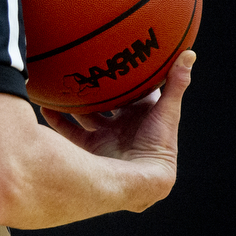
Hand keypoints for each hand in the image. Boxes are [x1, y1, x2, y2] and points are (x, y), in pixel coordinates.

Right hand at [39, 50, 194, 209]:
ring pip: (88, 115)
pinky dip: (58, 120)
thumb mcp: (166, 111)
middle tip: (86, 66)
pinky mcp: (91, 150)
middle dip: (99, 87)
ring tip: (63, 83)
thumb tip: (190, 53)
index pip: (138, 91)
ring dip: (76, 102)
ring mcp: (107, 138)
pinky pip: (71, 132)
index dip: (130, 75)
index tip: (119, 54)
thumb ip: (176, 83)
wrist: (141, 182)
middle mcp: (125, 126)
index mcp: (145, 116)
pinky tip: (46, 106)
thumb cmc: (158, 147)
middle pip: (110, 102)